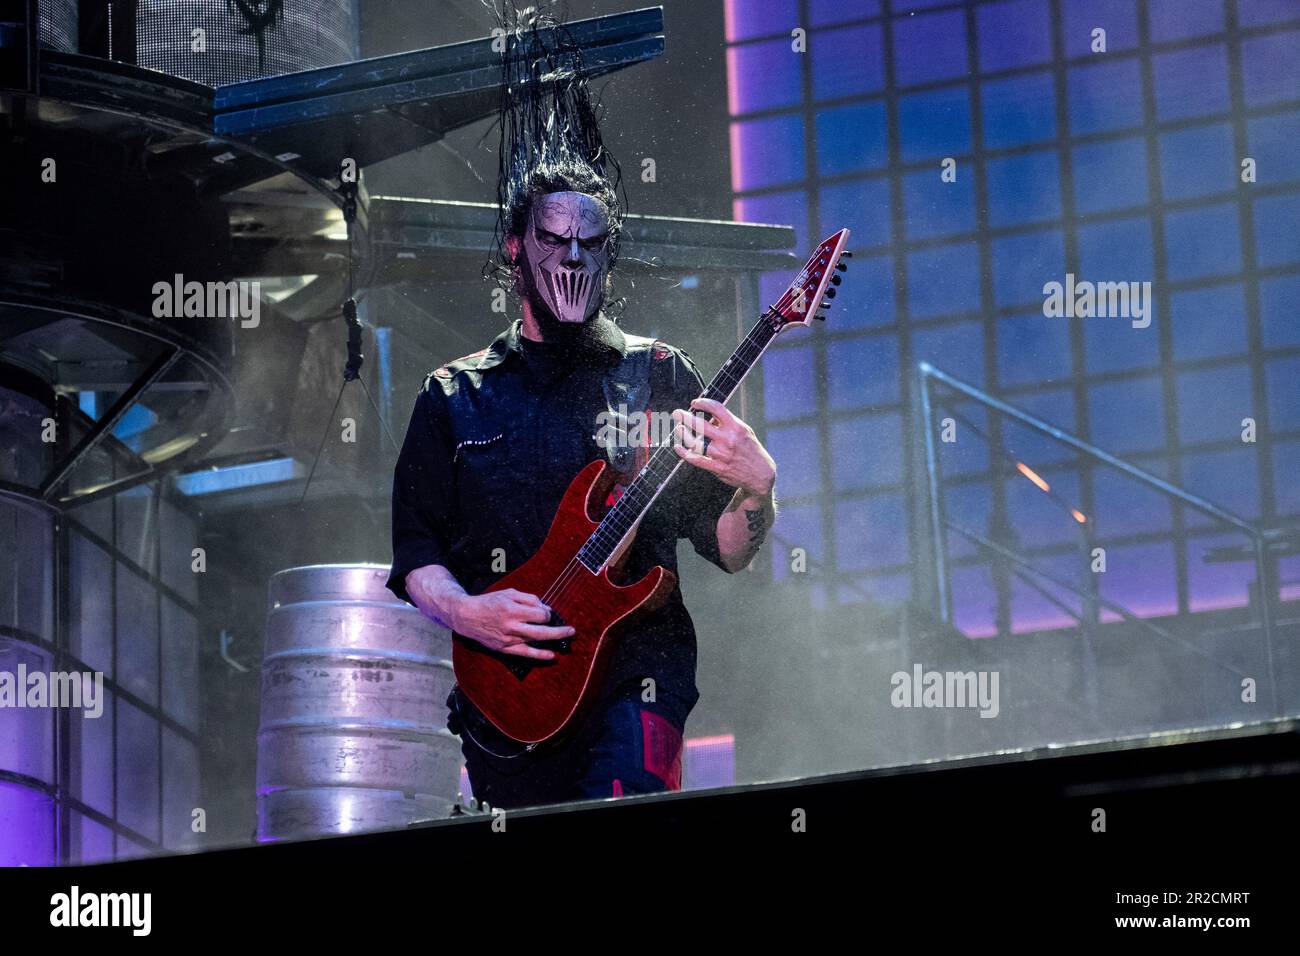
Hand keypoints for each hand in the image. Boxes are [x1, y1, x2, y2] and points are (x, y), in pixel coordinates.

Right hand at [450, 589, 573, 660]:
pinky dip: (540, 655)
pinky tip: (551, 656)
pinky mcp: (504, 648)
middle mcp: (511, 626)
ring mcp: (508, 639)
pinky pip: (525, 653)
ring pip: (536, 641)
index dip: (547, 613)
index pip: (540, 614)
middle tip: (572, 631)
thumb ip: (529, 599)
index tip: (546, 612)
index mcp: (512, 610)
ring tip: (566, 637)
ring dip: (553, 639)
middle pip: (543, 630)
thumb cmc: (489, 602)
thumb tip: (545, 608)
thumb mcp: (509, 593)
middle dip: (560, 631)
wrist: (467, 616)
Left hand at [671, 398, 775, 496]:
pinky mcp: (716, 467)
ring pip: (695, 442)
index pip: (716, 409)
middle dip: (685, 417)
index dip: (703, 403)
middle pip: (700, 425)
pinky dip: (684, 453)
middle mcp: (727, 439)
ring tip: (678, 429)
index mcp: (736, 427)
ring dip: (683, 434)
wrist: (760, 474)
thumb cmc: (751, 450)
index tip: (694, 403)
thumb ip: (728, 423)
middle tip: (677, 413)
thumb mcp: (745, 431)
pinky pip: (695, 459)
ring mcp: (721, 454)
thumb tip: (710, 416)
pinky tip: (678, 447)